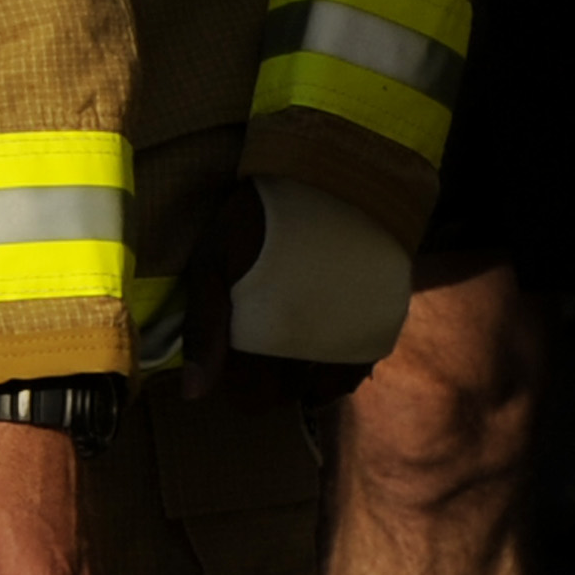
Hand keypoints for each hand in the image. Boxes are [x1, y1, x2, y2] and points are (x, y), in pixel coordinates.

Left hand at [183, 178, 378, 411]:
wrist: (329, 177)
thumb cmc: (257, 217)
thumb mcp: (213, 262)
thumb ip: (204, 328)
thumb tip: (195, 395)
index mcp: (268, 337)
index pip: (253, 397)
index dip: (238, 384)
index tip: (232, 360)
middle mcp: (313, 347)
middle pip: (287, 394)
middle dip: (270, 381)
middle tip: (260, 344)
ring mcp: (351, 336)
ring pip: (323, 387)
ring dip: (304, 375)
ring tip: (291, 342)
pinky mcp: (379, 321)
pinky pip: (359, 369)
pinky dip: (339, 369)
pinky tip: (325, 347)